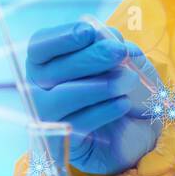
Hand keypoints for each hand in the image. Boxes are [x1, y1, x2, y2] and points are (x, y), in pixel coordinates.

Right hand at [26, 21, 161, 174]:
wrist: (137, 135)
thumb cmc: (124, 92)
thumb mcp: (123, 64)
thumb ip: (112, 48)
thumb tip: (107, 38)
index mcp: (46, 64)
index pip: (41, 46)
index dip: (62, 37)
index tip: (89, 31)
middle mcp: (37, 90)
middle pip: (51, 70)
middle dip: (89, 58)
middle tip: (119, 52)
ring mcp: (46, 119)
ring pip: (61, 98)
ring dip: (99, 86)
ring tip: (129, 80)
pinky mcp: (60, 144)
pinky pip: (78, 124)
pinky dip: (104, 110)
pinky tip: (123, 104)